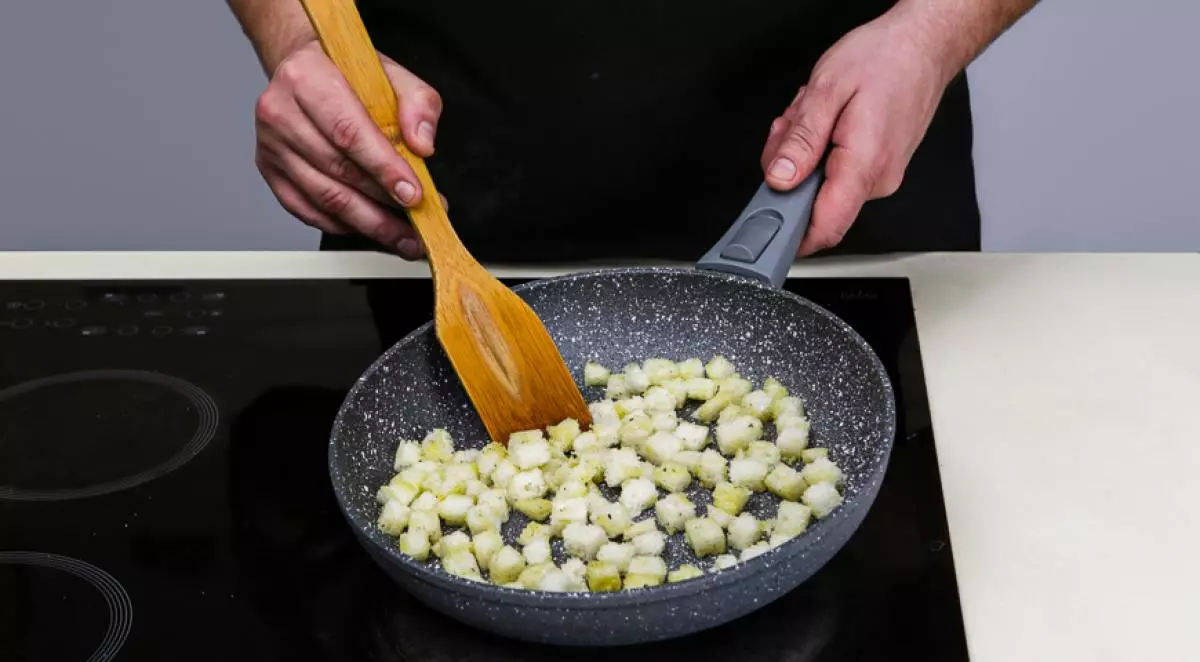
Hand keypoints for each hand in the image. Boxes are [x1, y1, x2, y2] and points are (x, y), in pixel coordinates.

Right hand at [253, 40, 443, 258]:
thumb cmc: (348, 75)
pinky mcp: (271, 173)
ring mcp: (271, 146)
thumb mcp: (393, 76)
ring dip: (370, 223)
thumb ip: (417, 104)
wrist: (308, 73)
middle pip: (338, 171)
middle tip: (419, 222)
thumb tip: (422, 145)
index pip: (348, 132)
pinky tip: (372, 227)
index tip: (412, 194)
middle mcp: (280, 112)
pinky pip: (310, 211)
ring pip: (325, 198)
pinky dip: (345, 225)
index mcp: (307, 78)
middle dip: (384, 204)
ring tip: (404, 235)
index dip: (383, 168)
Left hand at [761, 10, 952, 254]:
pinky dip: (821, 147)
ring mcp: (880, 176)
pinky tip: (828, 118)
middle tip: (792, 125)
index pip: (826, 227)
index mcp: (864, 164)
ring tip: (815, 113)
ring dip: (804, 152)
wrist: (924, 43)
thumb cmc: (885, 58)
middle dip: (789, 168)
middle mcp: (877, 179)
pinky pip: (836, 172)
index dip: (790, 236)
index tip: (766, 225)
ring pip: (821, 184)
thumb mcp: (827, 90)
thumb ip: (801, 140)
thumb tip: (779, 179)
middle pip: (813, 202)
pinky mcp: (878, 168)